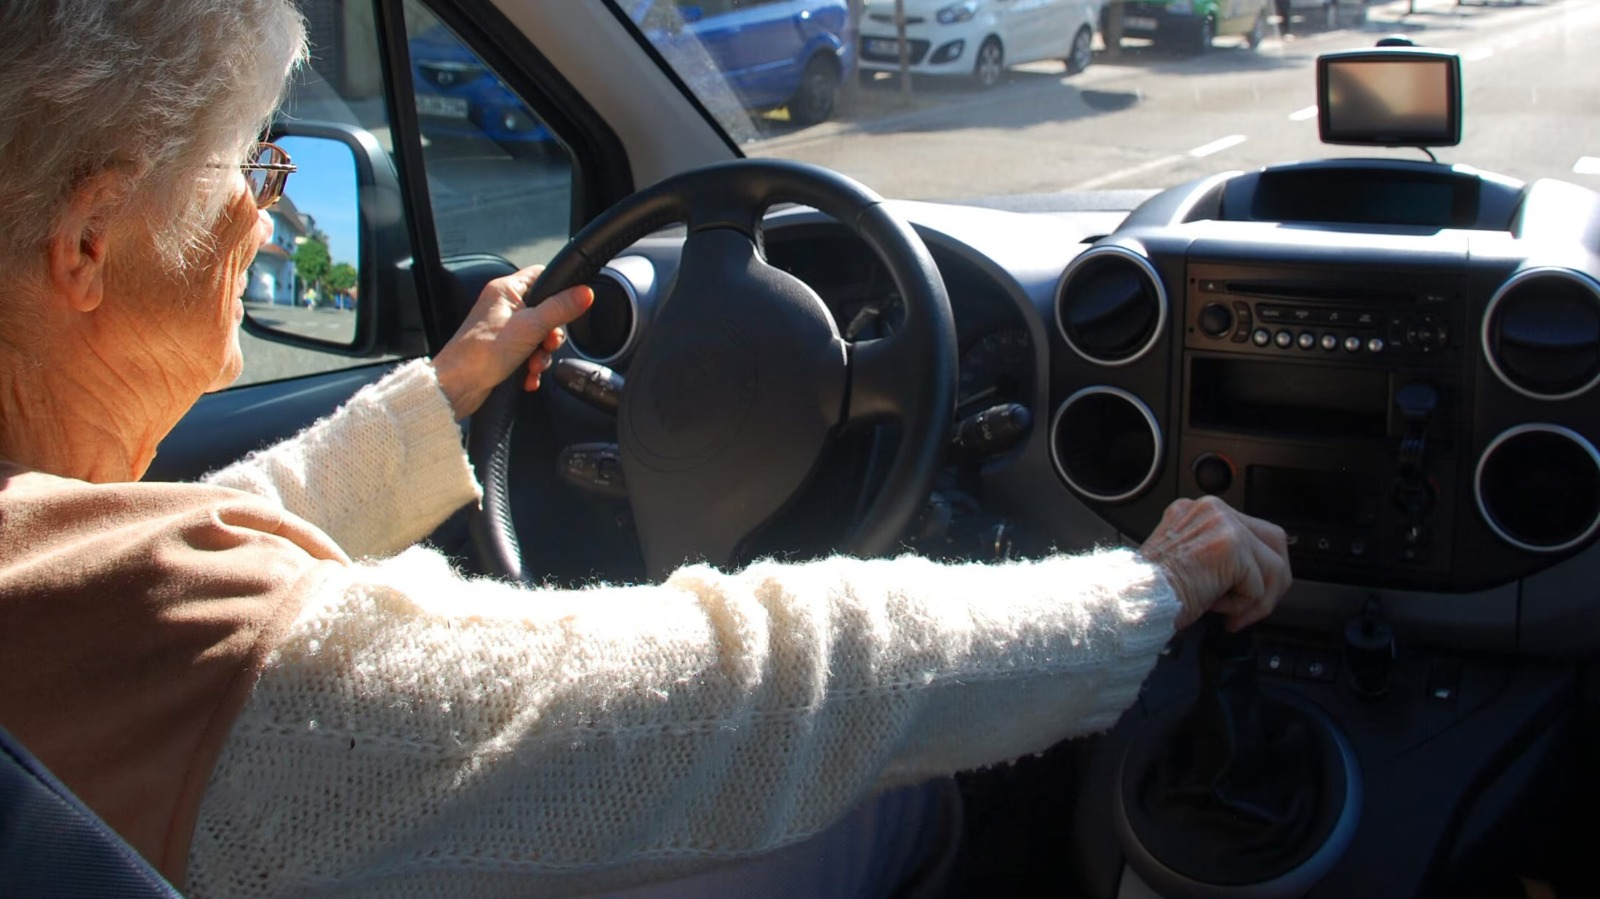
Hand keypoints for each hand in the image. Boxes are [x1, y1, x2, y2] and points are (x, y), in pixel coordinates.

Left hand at [431, 265, 593, 419]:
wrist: (457, 387)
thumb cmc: (480, 354)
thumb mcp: (531, 327)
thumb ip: (560, 308)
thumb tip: (585, 293)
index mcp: (505, 290)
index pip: (541, 275)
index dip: (559, 289)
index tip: (570, 306)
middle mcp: (503, 307)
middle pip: (545, 311)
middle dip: (551, 335)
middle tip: (546, 344)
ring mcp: (503, 329)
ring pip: (539, 336)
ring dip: (542, 355)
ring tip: (533, 365)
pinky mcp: (502, 350)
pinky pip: (528, 354)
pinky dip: (532, 366)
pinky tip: (528, 376)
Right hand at [1138, 496, 1291, 632]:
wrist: (1133, 600)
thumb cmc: (1152, 591)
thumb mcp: (1187, 562)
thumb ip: (1218, 555)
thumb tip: (1252, 574)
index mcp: (1200, 511)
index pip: (1252, 531)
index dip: (1257, 568)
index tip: (1242, 594)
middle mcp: (1213, 510)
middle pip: (1274, 540)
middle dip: (1273, 581)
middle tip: (1254, 607)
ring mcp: (1223, 523)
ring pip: (1273, 566)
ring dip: (1257, 600)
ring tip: (1229, 614)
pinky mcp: (1231, 545)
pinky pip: (1259, 585)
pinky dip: (1242, 607)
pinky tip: (1215, 609)